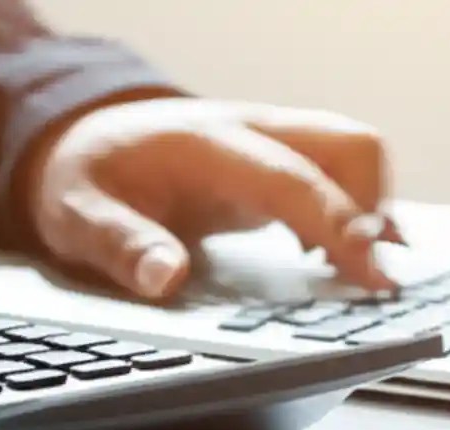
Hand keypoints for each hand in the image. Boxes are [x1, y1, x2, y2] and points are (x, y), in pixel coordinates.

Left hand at [25, 97, 403, 298]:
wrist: (81, 142)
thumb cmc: (84, 179)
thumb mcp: (77, 218)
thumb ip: (121, 246)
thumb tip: (166, 278)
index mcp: (205, 144)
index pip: (289, 176)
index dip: (334, 220)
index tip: (366, 265)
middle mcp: (248, 131)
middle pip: (348, 145)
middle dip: (371, 209)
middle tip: (369, 278)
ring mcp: (267, 142)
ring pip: (351, 154)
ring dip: (368, 209)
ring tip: (356, 272)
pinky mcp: (274, 162)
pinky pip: (334, 173)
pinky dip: (350, 211)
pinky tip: (334, 259)